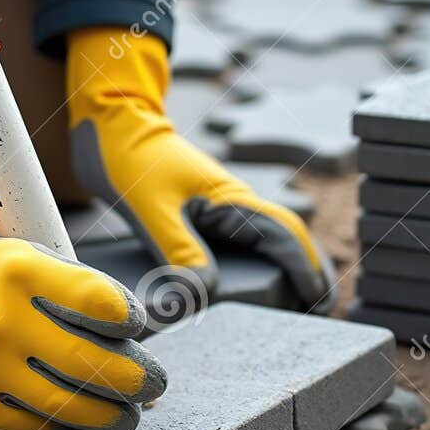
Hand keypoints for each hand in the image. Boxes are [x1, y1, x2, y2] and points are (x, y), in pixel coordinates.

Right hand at [0, 168, 165, 429]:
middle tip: (153, 386)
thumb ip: (80, 297)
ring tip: (124, 416)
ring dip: (108, 417)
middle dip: (137, 381)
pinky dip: (62, 428)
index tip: (138, 329)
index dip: (132, 321)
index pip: (101, 304)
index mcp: (21, 270)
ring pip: (66, 406)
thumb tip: (139, 351)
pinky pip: (31, 426)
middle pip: (90, 364)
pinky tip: (74, 420)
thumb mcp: (30, 260)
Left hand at [67, 28, 333, 310]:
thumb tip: (201, 297)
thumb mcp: (152, 212)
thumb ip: (179, 253)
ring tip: (290, 303)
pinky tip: (241, 284)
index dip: (307, 268)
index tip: (319, 300)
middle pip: (287, 239)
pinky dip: (250, 263)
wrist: (110, 120)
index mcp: (231, 199)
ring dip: (283, 269)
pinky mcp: (199, 211)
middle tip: (318, 309)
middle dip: (308, 271)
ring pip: (265, 240)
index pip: (286, 235)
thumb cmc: (129, 157)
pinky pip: (236, 240)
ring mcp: (218, 206)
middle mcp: (233, 203)